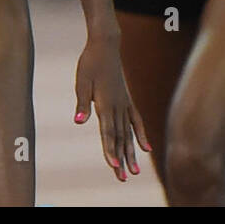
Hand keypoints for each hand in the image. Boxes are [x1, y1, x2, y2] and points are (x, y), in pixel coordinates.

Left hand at [74, 35, 149, 181]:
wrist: (105, 45)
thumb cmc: (90, 62)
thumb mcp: (81, 81)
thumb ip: (82, 103)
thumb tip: (78, 121)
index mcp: (105, 103)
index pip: (107, 131)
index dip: (110, 149)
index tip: (113, 165)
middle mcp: (117, 106)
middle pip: (120, 137)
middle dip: (121, 158)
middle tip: (123, 178)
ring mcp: (124, 103)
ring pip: (128, 132)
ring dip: (131, 152)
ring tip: (134, 171)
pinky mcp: (127, 99)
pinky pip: (136, 120)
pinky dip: (141, 134)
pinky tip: (146, 148)